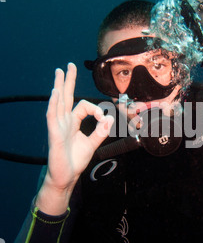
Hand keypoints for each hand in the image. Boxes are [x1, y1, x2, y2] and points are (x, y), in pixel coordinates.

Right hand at [36, 63, 113, 214]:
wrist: (66, 177)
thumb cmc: (75, 161)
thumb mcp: (92, 144)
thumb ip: (100, 132)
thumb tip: (109, 118)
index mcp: (72, 123)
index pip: (84, 106)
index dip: (96, 109)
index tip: (104, 119)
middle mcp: (64, 122)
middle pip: (66, 97)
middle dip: (67, 81)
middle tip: (68, 66)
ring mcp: (58, 127)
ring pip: (58, 102)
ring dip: (59, 86)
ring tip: (59, 72)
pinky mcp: (54, 135)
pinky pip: (53, 117)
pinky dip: (54, 104)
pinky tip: (55, 93)